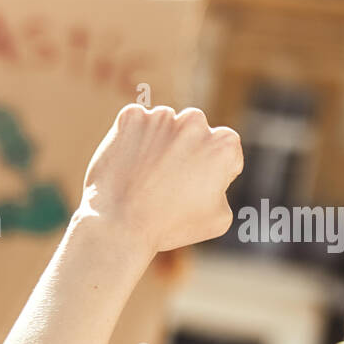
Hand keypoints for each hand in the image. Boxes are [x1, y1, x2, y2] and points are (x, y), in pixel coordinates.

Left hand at [79, 104, 242, 256]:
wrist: (119, 226)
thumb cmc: (169, 227)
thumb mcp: (218, 218)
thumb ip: (223, 189)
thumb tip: (214, 177)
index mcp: (224, 143)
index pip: (224, 154)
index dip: (210, 177)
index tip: (191, 193)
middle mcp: (195, 121)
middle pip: (194, 135)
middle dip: (184, 155)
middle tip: (166, 186)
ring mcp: (161, 116)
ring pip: (164, 128)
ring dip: (158, 145)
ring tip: (144, 179)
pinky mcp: (130, 117)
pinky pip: (135, 125)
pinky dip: (132, 140)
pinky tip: (127, 166)